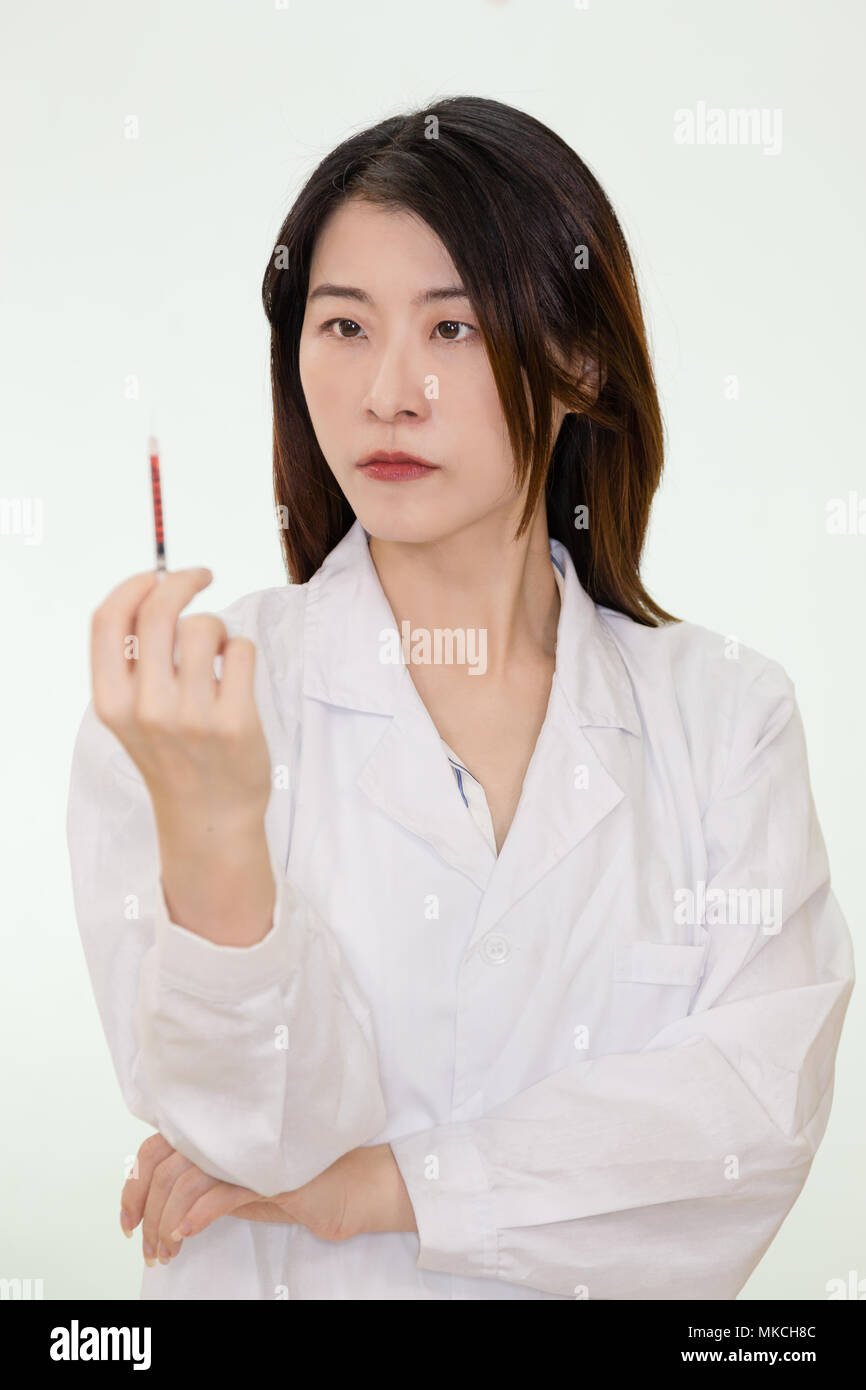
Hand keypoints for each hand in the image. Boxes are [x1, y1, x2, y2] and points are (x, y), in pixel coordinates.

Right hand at [90, 569, 274, 942]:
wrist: (209, 818)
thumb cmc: (173, 754)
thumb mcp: (132, 714)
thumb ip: (133, 661)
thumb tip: (154, 588)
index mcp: (112, 702)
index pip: (108, 619)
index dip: (134, 584)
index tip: (157, 574)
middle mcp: (146, 708)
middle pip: (159, 609)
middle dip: (183, 580)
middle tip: (202, 576)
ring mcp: (191, 717)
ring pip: (205, 626)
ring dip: (217, 628)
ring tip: (219, 656)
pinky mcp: (235, 723)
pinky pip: (241, 650)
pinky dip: (242, 652)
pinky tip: (236, 679)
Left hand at [120, 1134, 416, 1263]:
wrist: (351, 1188)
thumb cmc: (300, 1186)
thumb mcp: (243, 1187)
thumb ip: (210, 1185)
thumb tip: (167, 1208)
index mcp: (219, 1136)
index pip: (156, 1149)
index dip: (133, 1187)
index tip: (128, 1223)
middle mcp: (228, 1137)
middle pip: (164, 1167)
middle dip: (147, 1213)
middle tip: (149, 1248)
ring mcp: (247, 1152)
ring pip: (186, 1182)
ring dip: (167, 1223)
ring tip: (168, 1250)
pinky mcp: (268, 1174)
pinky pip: (221, 1192)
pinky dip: (196, 1215)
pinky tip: (185, 1234)